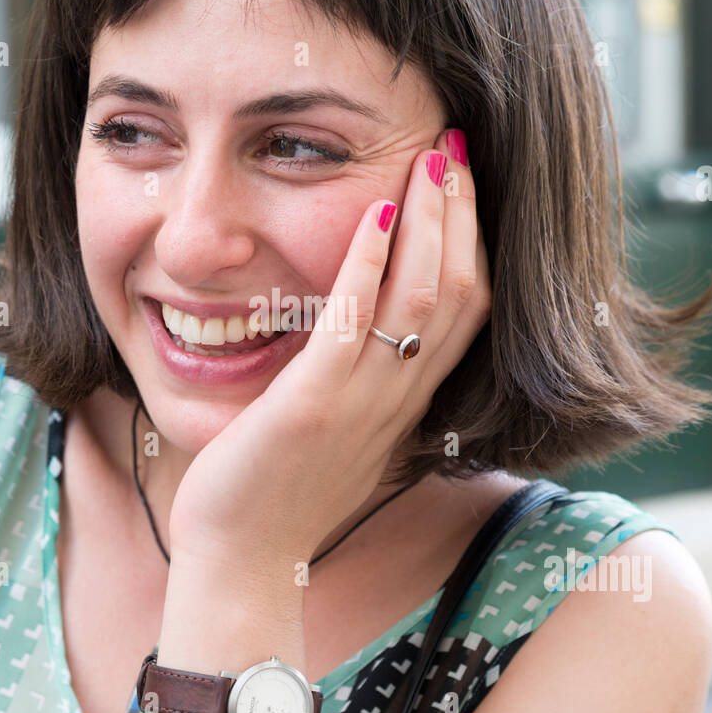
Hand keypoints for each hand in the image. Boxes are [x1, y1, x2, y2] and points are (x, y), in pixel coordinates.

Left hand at [167, 130, 491, 575]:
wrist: (241, 563)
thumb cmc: (276, 494)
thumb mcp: (335, 430)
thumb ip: (354, 379)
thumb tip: (351, 327)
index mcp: (403, 402)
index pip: (465, 311)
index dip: (470, 242)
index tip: (459, 184)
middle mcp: (396, 399)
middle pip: (460, 293)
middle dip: (461, 214)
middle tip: (452, 148)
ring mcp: (358, 402)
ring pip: (422, 300)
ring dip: (430, 223)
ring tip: (427, 161)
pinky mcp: (310, 406)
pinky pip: (352, 325)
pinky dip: (368, 265)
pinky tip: (374, 214)